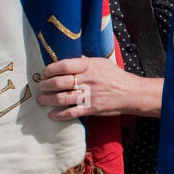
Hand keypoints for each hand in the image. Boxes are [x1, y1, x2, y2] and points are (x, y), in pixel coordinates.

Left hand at [37, 56, 158, 120]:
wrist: (131, 93)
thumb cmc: (116, 77)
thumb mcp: (102, 63)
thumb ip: (85, 61)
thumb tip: (69, 58)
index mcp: (90, 66)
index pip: (64, 65)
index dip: (50, 69)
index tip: (45, 72)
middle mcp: (88, 80)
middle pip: (59, 82)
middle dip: (45, 85)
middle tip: (41, 86)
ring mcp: (89, 95)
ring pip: (61, 98)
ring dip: (47, 100)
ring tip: (41, 99)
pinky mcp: (91, 108)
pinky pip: (71, 113)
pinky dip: (58, 115)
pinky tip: (52, 114)